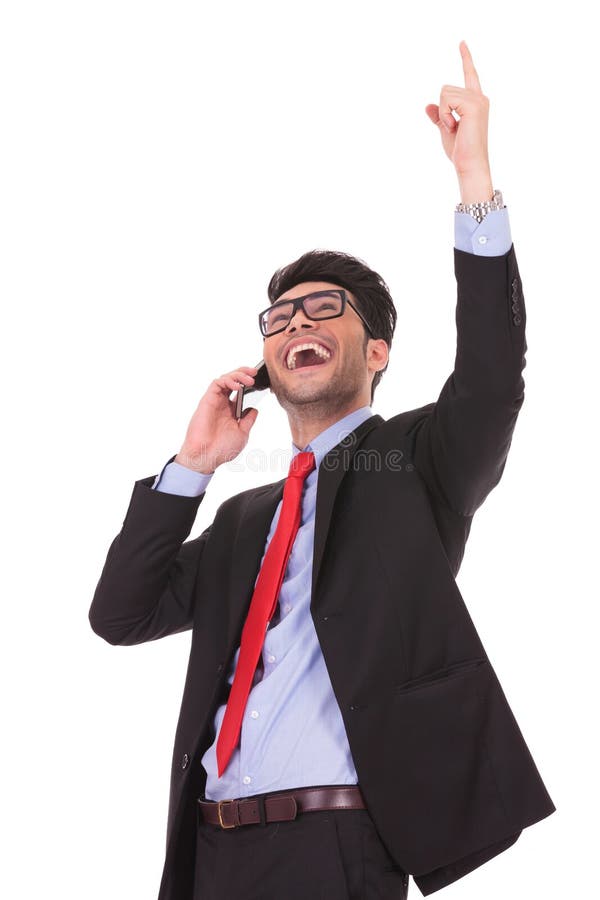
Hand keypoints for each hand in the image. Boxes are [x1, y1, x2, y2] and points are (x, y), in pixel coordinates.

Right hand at [175, 366, 259, 473]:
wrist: (207, 456)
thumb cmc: (222, 449)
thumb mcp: (242, 433)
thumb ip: (248, 420)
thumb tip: (254, 410)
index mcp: (231, 411)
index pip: (240, 391)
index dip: (249, 383)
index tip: (260, 382)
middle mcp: (222, 404)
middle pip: (233, 381)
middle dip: (244, 373)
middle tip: (255, 373)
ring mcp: (215, 401)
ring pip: (225, 379)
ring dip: (238, 375)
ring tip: (249, 380)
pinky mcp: (207, 400)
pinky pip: (216, 384)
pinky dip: (227, 381)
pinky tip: (237, 386)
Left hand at [425, 41, 492, 203]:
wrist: (469, 164)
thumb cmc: (461, 151)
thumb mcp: (445, 130)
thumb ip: (439, 116)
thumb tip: (427, 105)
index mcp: (476, 102)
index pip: (470, 75)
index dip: (465, 58)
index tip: (462, 43)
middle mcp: (480, 97)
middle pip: (446, 87)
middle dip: (442, 108)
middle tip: (452, 127)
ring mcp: (478, 100)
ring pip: (445, 92)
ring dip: (443, 112)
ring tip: (454, 128)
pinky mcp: (473, 105)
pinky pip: (447, 99)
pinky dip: (445, 114)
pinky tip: (454, 126)